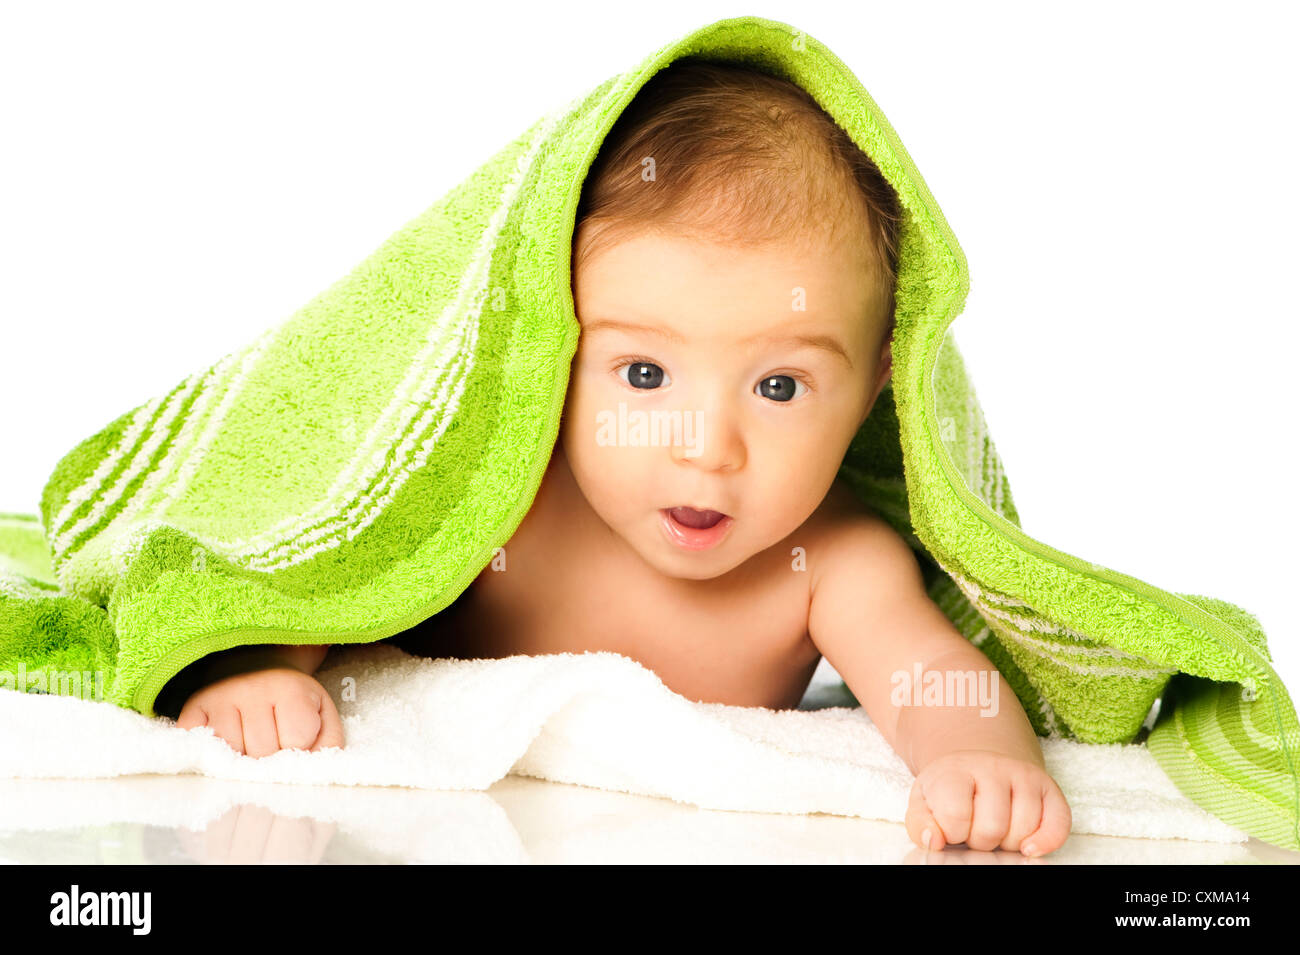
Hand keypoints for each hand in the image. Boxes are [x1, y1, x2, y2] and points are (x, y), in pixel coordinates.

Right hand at [175, 668, 344, 757]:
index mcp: (290, 688)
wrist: (257, 667)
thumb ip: (328, 744)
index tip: (296, 738)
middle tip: (272, 742)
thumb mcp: (322, 714)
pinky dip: (211, 755)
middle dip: (270, 758)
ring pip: (229, 754)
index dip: (298, 748)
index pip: (296, 741)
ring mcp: (218, 697)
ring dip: (241, 758)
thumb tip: (310, 773)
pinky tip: (225, 744)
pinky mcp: (192, 707)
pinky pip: (199, 747)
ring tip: (250, 742)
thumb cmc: (293, 700)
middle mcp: (251, 688)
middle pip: (261, 752)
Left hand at [905, 749, 1070, 856]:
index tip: (951, 827)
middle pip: (992, 827)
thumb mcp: (923, 801)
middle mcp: (993, 767)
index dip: (953, 832)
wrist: (976, 762)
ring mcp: (1023, 776)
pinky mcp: (1049, 788)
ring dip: (1007, 843)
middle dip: (980, 841)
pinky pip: (1059, 823)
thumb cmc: (949, 789)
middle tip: (974, 830)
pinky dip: (1046, 842)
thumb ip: (920, 824)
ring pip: (1023, 830)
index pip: (956, 814)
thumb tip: (934, 841)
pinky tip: (1028, 847)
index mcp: (955, 770)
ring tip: (994, 829)